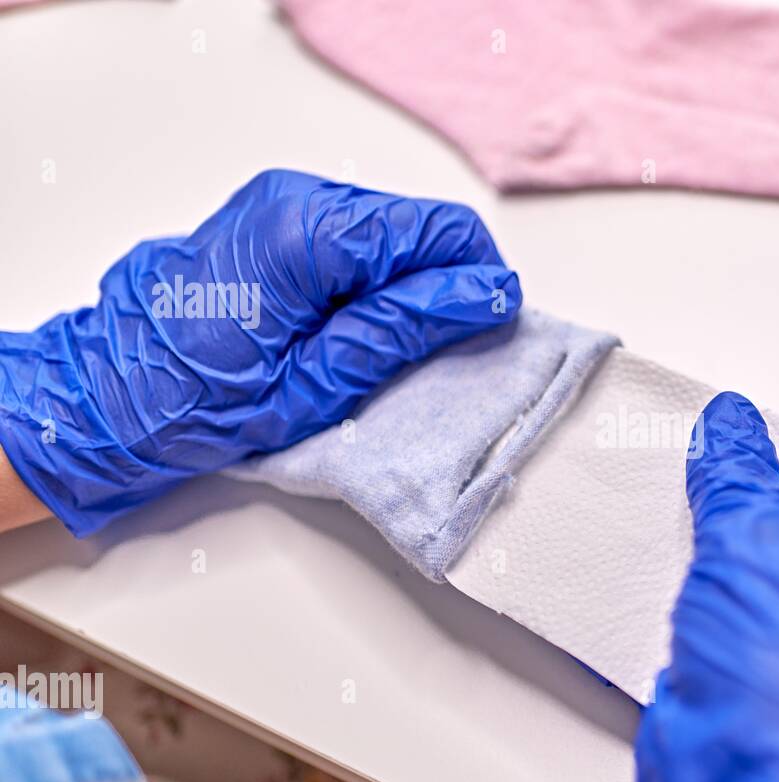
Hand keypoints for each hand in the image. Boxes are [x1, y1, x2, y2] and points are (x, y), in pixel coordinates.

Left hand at [0, 169, 519, 535]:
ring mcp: (285, 202)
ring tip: (377, 348)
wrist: (109, 395)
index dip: (479, 282)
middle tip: (429, 355)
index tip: (487, 331)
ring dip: (407, 287)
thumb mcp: (316, 382)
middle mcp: (296, 198)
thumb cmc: (194, 404)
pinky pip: (361, 238)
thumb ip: (405, 326)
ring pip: (396, 233)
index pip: (440, 230)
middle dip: (444, 286)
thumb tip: (486, 294)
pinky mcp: (280, 217)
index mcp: (305, 234)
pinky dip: (375, 281)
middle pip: (422, 225)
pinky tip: (350, 327)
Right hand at [635, 392, 778, 781]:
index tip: (701, 438)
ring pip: (718, 577)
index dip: (752, 457)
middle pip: (759, 525)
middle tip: (666, 487)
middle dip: (710, 510)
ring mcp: (775, 647)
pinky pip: (689, 627)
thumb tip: (732, 422)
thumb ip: (739, 480)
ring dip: (680, 562)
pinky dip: (662, 610)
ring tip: (643, 534)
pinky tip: (640, 599)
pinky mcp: (727, 687)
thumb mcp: (757, 547)